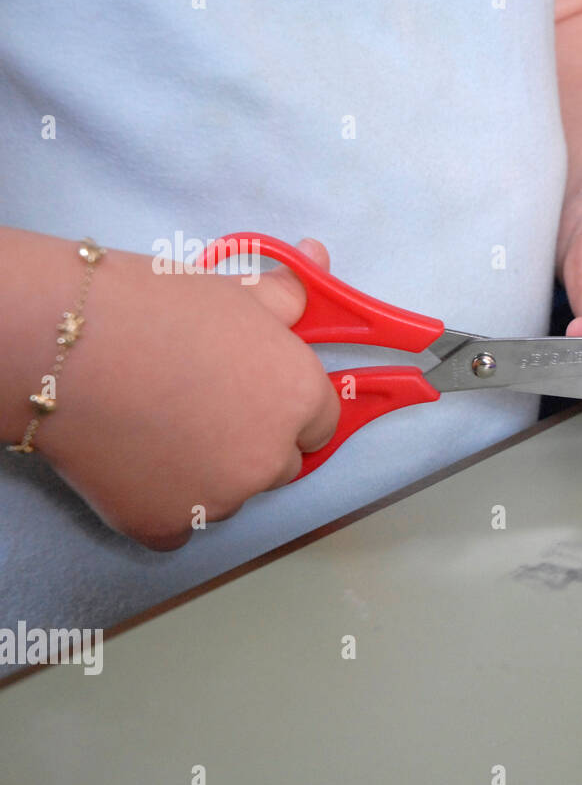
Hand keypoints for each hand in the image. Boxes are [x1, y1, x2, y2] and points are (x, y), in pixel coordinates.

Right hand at [39, 238, 338, 549]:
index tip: (248, 392)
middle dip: (251, 444)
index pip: (319, 422)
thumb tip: (318, 258)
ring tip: (155, 427)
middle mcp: (271, 458)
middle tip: (198, 407)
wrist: (61, 342)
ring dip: (207, 475)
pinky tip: (134, 463)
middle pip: (278, 465)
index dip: (284, 407)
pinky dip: (161, 505)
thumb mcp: (232, 291)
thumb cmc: (151, 306)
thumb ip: (287, 295)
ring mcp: (221, 500)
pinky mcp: (168, 527)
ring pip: (228, 496)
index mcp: (300, 399)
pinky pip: (179, 526)